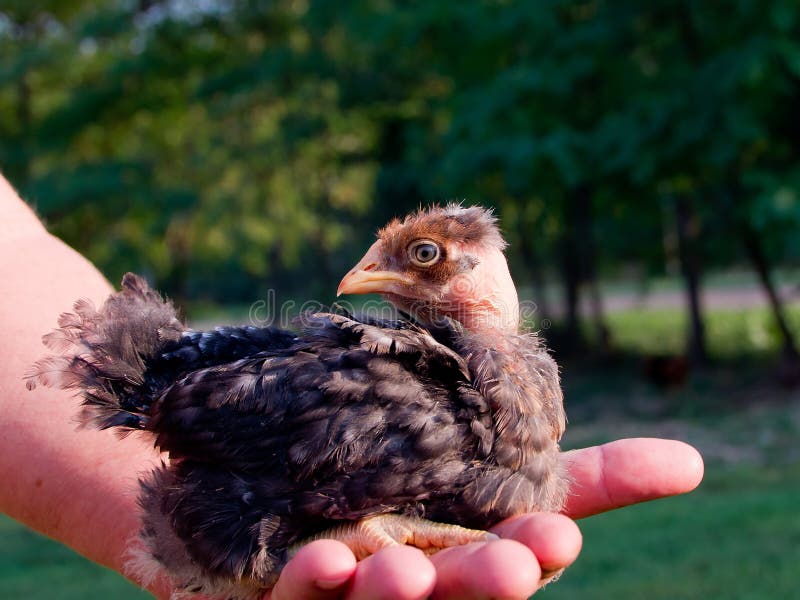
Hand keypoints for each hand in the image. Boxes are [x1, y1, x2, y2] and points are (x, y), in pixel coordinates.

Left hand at [265, 438, 702, 599]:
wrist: (305, 506)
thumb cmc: (419, 496)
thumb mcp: (495, 471)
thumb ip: (582, 473)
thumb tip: (692, 463)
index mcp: (471, 543)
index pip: (516, 549)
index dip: (537, 549)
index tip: (556, 539)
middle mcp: (421, 572)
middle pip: (456, 584)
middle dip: (486, 580)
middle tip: (516, 563)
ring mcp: (357, 586)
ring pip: (380, 597)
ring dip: (397, 588)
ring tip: (405, 572)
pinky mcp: (295, 591)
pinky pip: (299, 597)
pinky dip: (312, 582)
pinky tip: (323, 560)